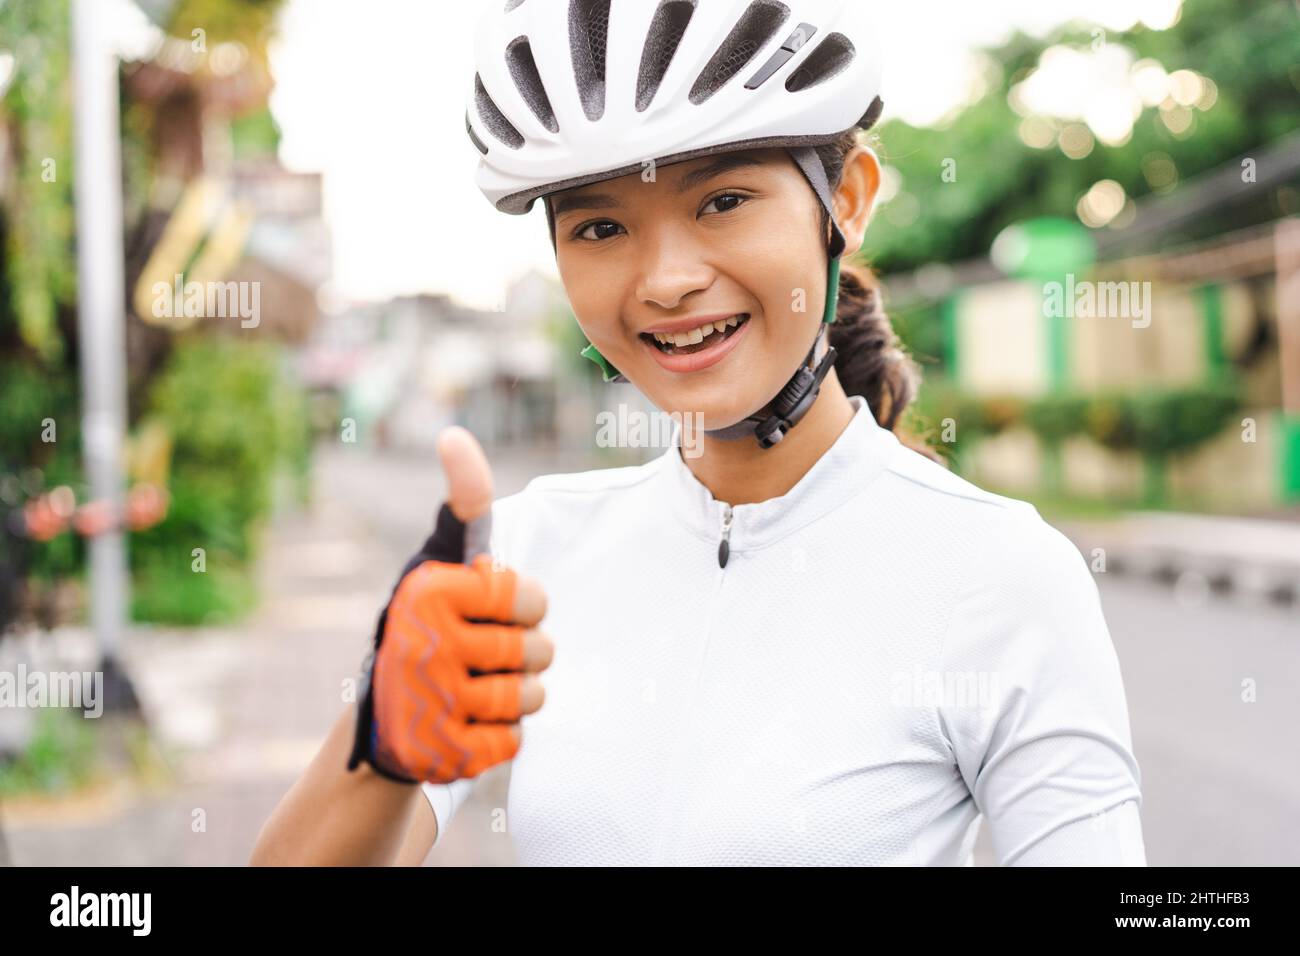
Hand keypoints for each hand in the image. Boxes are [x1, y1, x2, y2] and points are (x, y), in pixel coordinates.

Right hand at [348, 427, 551, 783]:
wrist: (383, 720)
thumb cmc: (427, 625)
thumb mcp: (437, 563)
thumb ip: (463, 506)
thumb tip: (455, 435)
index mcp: (430, 591)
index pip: (529, 597)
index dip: (526, 606)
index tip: (501, 607)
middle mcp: (426, 645)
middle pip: (538, 650)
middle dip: (527, 653)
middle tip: (491, 654)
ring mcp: (432, 705)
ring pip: (530, 698)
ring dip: (519, 696)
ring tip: (482, 687)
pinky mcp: (441, 757)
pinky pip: (514, 743)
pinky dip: (501, 737)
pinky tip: (469, 724)